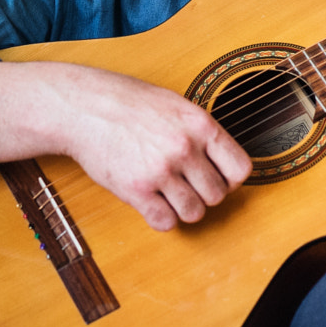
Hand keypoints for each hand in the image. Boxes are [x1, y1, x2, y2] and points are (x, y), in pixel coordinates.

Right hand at [56, 64, 252, 230]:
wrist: (85, 107)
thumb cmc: (129, 104)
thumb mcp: (176, 105)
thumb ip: (202, 133)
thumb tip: (225, 164)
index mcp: (199, 124)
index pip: (240, 169)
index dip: (230, 179)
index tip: (216, 178)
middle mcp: (183, 147)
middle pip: (217, 195)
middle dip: (203, 194)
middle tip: (185, 185)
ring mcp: (160, 170)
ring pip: (193, 212)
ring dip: (182, 209)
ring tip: (167, 194)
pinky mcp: (136, 190)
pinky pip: (165, 222)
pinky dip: (160, 218)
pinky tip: (152, 203)